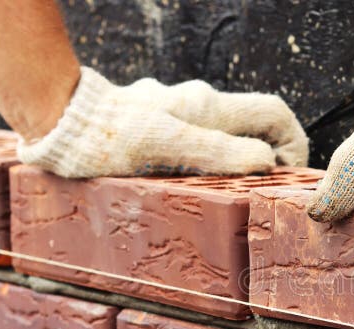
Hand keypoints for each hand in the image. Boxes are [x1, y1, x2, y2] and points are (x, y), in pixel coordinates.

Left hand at [17, 67, 308, 177]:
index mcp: (211, 108)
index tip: (287, 177)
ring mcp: (178, 113)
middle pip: (254, 126)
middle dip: (267, 159)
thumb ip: (220, 153)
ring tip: (225, 198)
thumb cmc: (111, 138)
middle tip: (260, 195)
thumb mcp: (170, 148)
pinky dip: (206, 162)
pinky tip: (187, 187)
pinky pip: (196, 141)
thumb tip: (265, 161)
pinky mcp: (157, 122)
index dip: (294, 144)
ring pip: (225, 136)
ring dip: (236, 163)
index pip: (276, 114)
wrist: (59, 120)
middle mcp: (200, 105)